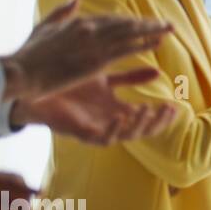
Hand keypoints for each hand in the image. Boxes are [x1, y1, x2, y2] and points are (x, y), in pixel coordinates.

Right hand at [0, 0, 172, 102]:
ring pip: (131, 33)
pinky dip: (144, 44)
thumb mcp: (45, 27)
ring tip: (169, 29)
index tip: (144, 22)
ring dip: (152, 30)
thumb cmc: (31, 54)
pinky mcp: (97, 61)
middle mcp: (90, 29)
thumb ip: (63, 11)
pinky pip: (127, 50)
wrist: (22, 72)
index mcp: (79, 22)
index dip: (130, 20)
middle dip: (148, 23)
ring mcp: (95, 45)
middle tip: (166, 23)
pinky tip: (157, 43)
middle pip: (126, 23)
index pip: (112, 19)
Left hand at [11, 68, 178, 145]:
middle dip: (157, 123)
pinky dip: (114, 130)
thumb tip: (160, 71)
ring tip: (148, 110)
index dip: (161, 115)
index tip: (175, 106)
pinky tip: (121, 118)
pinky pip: (102, 138)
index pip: (145, 117)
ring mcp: (96, 128)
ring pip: (126, 136)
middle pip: (141, 130)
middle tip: (169, 111)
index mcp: (116, 111)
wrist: (35, 90)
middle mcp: (109, 122)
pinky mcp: (81, 133)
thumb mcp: (106, 77)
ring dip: (139, 125)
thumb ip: (131, 77)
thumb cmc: (68, 84)